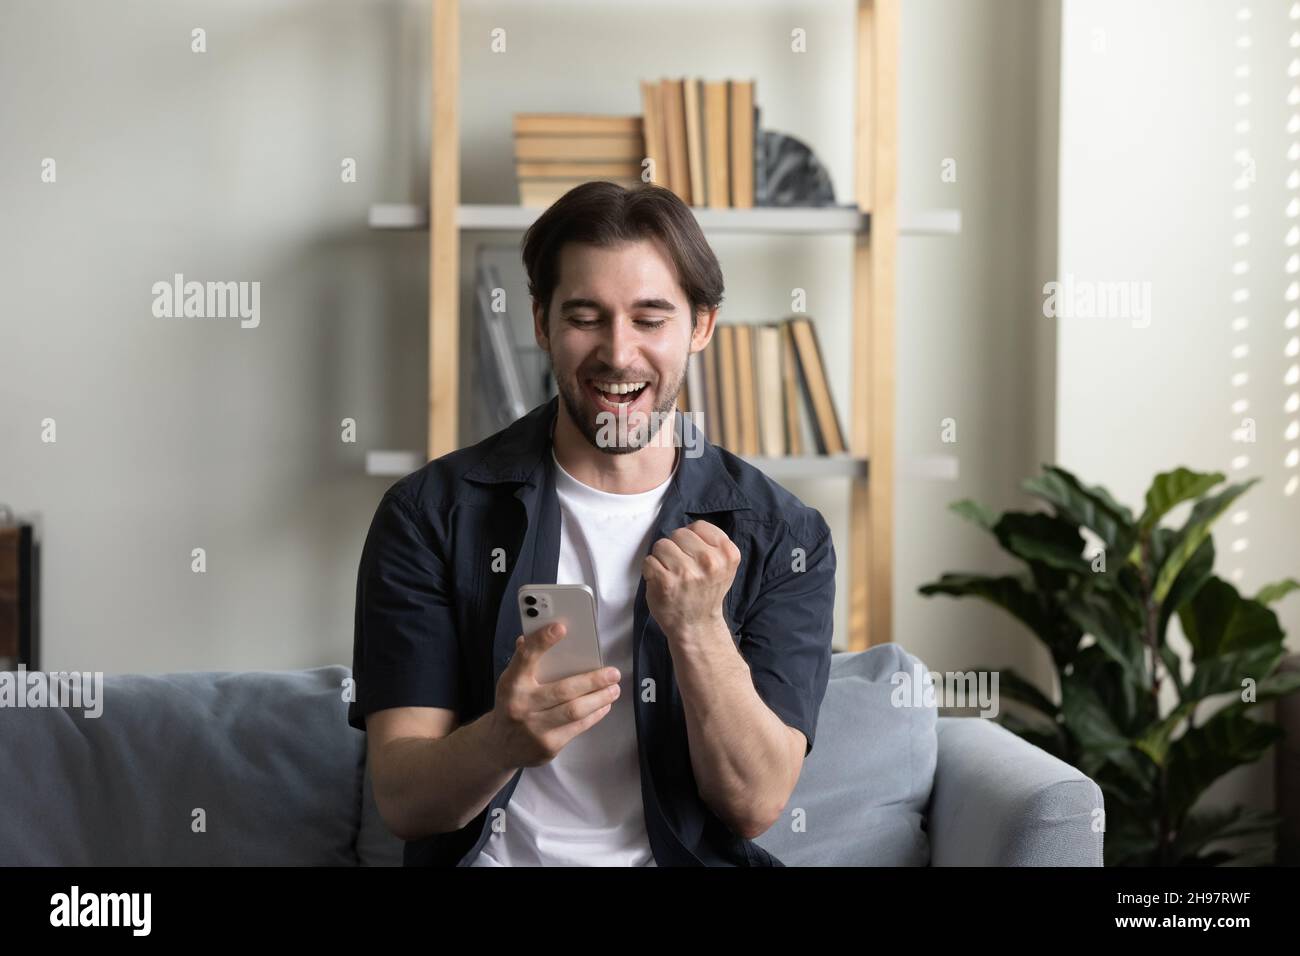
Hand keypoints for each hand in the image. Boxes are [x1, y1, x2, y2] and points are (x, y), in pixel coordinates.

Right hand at [486, 623, 622, 770]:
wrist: (499, 747)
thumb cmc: (512, 704)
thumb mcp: (511, 681)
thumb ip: (526, 659)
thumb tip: (545, 629)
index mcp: (511, 683)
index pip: (525, 657)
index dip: (542, 641)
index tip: (561, 627)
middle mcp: (521, 705)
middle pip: (563, 690)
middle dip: (593, 680)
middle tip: (612, 673)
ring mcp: (534, 728)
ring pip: (575, 710)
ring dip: (599, 698)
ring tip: (614, 689)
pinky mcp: (548, 746)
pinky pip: (578, 727)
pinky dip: (594, 714)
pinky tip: (603, 705)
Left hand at [642, 519, 739, 640]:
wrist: (696, 626)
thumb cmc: (706, 592)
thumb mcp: (723, 565)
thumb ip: (712, 543)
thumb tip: (689, 527)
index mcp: (728, 554)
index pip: (698, 526)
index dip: (691, 539)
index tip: (693, 555)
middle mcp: (710, 562)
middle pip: (678, 533)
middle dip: (675, 547)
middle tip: (681, 567)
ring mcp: (687, 572)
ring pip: (661, 544)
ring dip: (661, 558)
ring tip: (671, 574)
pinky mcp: (666, 582)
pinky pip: (649, 560)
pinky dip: (650, 571)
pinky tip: (661, 582)